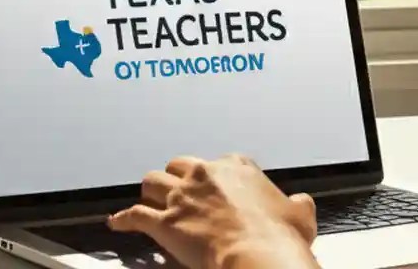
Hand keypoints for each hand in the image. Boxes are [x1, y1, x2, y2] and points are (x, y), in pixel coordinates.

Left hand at [108, 155, 318, 268]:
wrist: (258, 254)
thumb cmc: (279, 236)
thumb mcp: (300, 213)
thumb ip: (297, 203)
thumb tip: (300, 203)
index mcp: (236, 167)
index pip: (219, 162)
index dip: (214, 176)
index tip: (215, 187)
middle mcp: (205, 174)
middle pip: (179, 166)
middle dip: (177, 178)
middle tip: (178, 191)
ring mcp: (182, 197)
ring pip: (152, 182)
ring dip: (150, 193)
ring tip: (149, 200)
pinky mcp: (164, 223)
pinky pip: (135, 216)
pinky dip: (124, 220)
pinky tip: (117, 223)